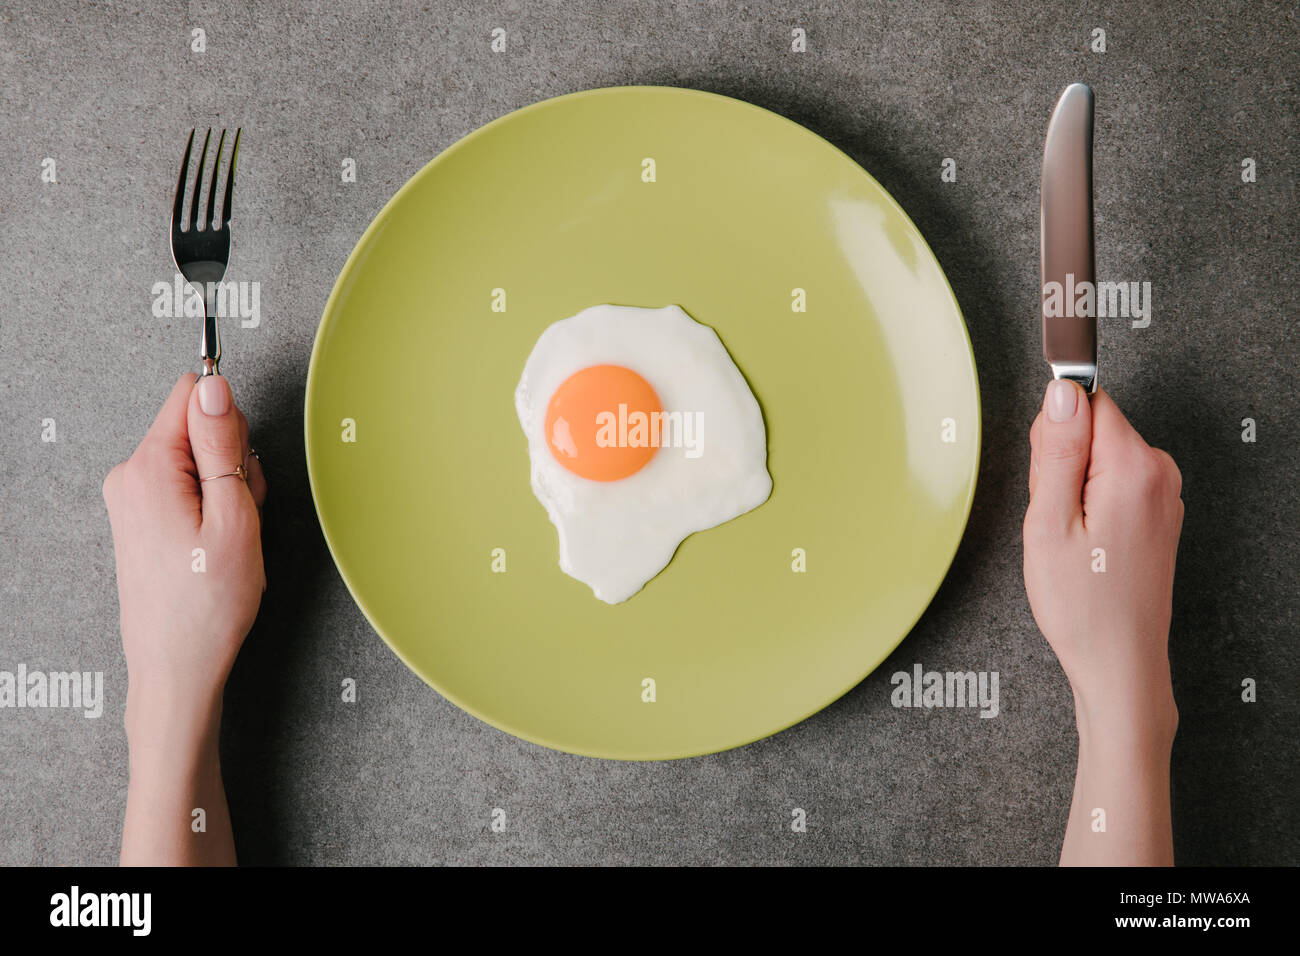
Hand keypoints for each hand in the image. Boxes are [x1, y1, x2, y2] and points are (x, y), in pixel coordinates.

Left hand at [102, 372, 266, 864]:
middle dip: (232, 461)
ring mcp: (130, 500)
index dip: (233, 425)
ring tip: (229, 537)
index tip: (242, 469)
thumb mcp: (235, 516)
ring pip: (194, 459)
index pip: (192, 394)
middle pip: (195, 428)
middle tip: (241, 514)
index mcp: (149, 468)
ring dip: (225, 489)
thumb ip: (224, 444)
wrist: (178, 667)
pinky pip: (184, 486)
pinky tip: (216, 544)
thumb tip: (215, 386)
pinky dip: (210, 507)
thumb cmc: (209, 605)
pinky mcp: (138, 519)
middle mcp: (129, 477)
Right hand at [1024, 380, 1182, 864]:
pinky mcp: (1158, 513)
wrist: (1119, 663)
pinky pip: (1111, 483)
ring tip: (1070, 540)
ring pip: (1098, 458)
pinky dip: (1088, 507)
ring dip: (1071, 490)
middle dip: (1060, 465)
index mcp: (1134, 468)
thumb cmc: (1083, 606)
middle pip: (1092, 430)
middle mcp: (1160, 473)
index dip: (1051, 439)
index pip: (1085, 404)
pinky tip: (1084, 546)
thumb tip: (1060, 392)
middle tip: (1055, 520)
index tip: (1047, 482)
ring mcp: (1164, 495)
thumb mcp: (1047, 523)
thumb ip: (1053, 450)